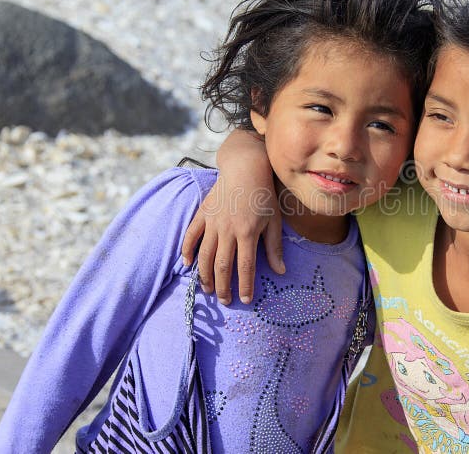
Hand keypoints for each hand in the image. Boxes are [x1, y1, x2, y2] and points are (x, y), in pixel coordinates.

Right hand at [180, 130, 282, 303]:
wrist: (245, 168)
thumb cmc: (263, 195)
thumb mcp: (274, 221)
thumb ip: (274, 247)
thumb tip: (280, 272)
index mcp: (248, 232)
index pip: (245, 267)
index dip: (244, 286)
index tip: (245, 300)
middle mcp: (228, 230)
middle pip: (222, 266)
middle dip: (224, 287)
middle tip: (225, 301)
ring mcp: (213, 222)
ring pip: (205, 255)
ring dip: (205, 275)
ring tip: (209, 289)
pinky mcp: (203, 214)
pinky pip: (191, 235)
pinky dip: (188, 250)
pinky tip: (187, 264)